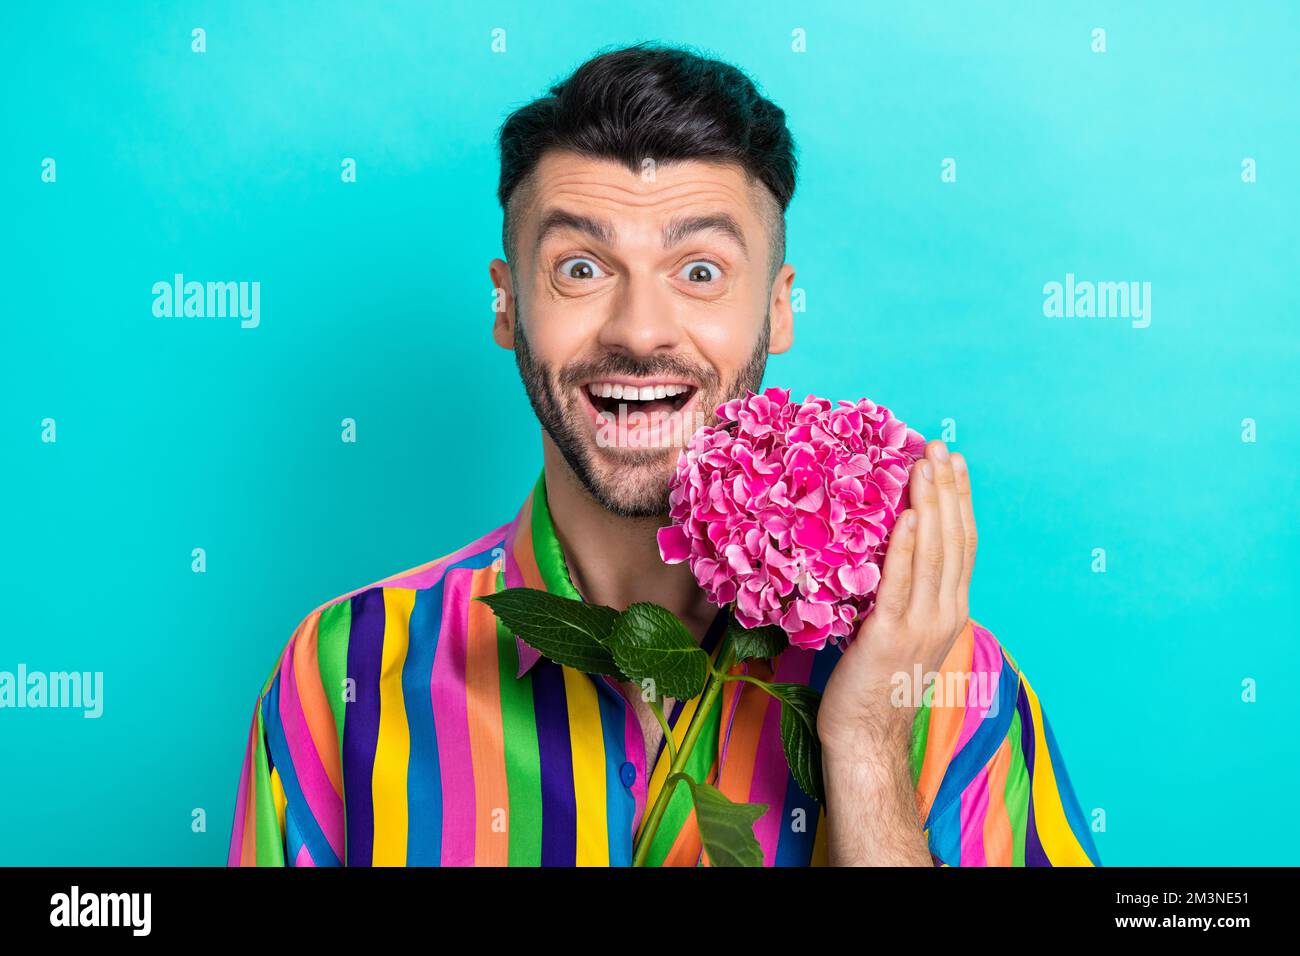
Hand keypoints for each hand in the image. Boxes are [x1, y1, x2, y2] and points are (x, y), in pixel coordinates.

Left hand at [817, 439, 977, 759]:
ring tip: (924, 466)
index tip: (954, 463)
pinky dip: (903, 546)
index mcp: (952, 611)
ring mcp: (921, 624)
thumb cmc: (876, 685)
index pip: (963, 544)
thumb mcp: (904, 634)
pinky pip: (899, 582)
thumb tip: (892, 550)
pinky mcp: (889, 634)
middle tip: (939, 447)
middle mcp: (945, 613)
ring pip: (931, 553)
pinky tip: (904, 515)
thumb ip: (908, 596)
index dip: (960, 501)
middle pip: (952, 540)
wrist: (867, 737)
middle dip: (948, 490)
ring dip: (929, 504)